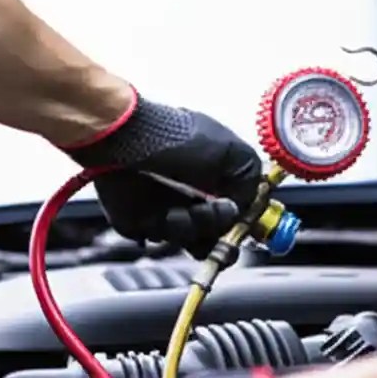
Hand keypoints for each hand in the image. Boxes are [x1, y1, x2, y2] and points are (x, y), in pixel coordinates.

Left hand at [60, 88, 261, 256]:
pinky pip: (160, 238)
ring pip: (191, 239)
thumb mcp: (230, 151)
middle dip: (218, 230)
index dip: (242, 222)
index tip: (243, 224)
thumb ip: (250, 180)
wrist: (125, 140)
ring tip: (182, 210)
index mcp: (215, 176)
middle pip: (216, 232)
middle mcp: (192, 194)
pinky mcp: (141, 221)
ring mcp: (167, 209)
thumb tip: (246, 206)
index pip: (236, 210)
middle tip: (216, 216)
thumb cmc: (176, 138)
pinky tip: (162, 212)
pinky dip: (165, 228)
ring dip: (192, 227)